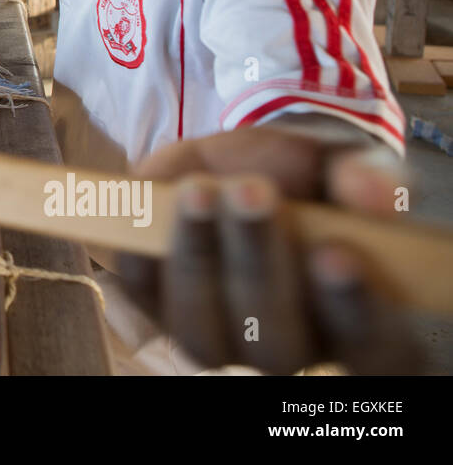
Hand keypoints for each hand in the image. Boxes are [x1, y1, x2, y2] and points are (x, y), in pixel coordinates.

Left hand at [117, 127, 420, 373]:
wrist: (242, 165)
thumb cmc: (308, 179)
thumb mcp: (341, 165)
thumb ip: (363, 178)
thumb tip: (373, 194)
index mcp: (358, 323)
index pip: (374, 350)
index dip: (353, 311)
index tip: (334, 254)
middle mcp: (290, 346)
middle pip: (277, 345)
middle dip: (259, 265)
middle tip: (251, 193)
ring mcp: (220, 337)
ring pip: (202, 332)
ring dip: (197, 260)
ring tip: (198, 191)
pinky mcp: (158, 307)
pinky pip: (142, 294)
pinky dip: (142, 254)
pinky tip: (148, 206)